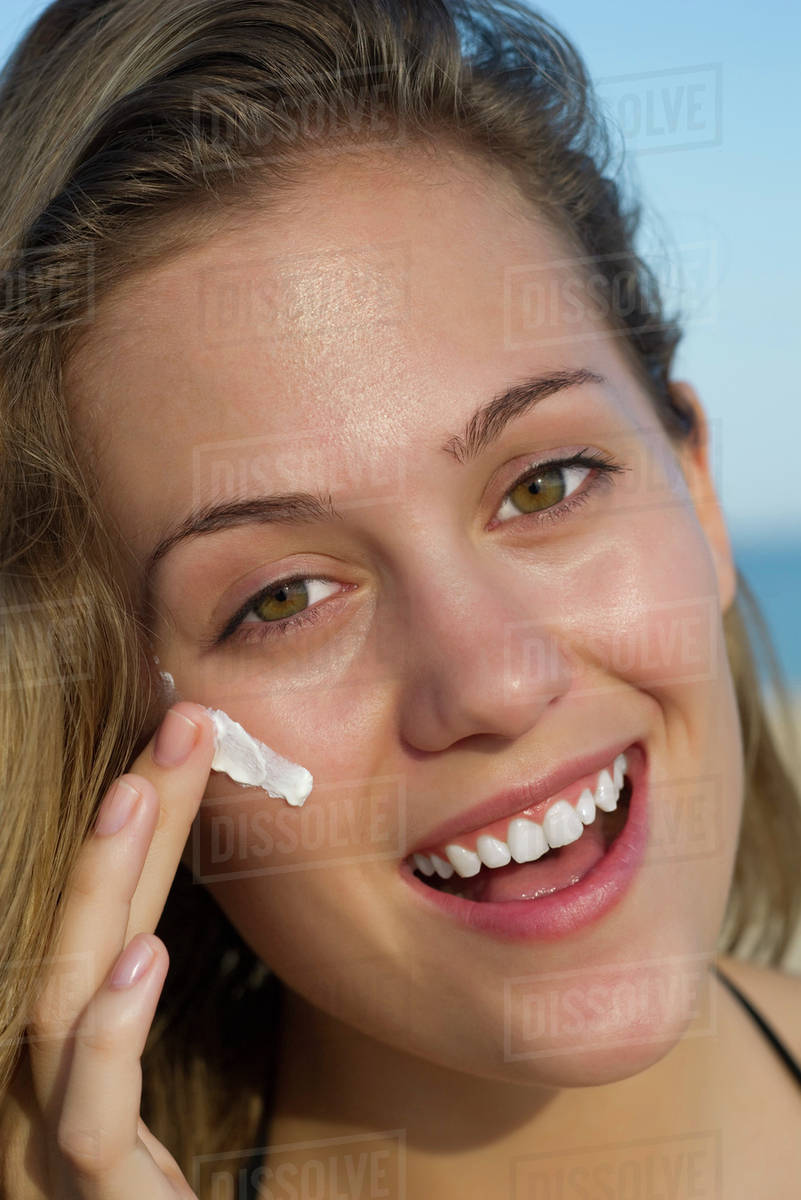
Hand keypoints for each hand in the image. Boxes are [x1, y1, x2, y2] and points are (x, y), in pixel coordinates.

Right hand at [13, 701, 215, 1197]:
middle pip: (75, 932)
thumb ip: (138, 1009)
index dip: (145, 821)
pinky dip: (105, 1035)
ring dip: (97, 887)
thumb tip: (163, 912)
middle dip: (125, 821)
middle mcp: (39, 1089)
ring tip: (134, 793)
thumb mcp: (151, 1091)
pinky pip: (87, 1118)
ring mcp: (48, 1148)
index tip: (190, 736)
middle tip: (179, 722)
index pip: (110, 916)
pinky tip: (140, 959)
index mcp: (70, 1052)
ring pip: (58, 1002)